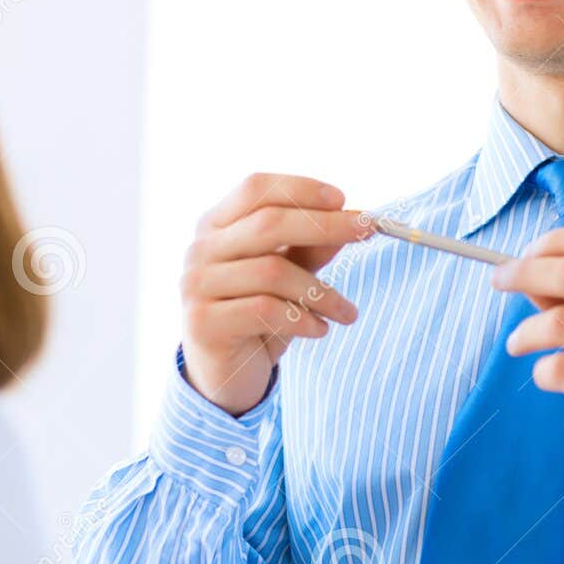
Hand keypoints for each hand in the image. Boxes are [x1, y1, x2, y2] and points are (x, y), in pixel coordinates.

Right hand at [180, 173, 374, 415]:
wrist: (221, 375)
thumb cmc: (256, 316)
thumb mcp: (288, 277)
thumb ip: (309, 248)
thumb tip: (349, 221)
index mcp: (215, 225)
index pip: (257, 189)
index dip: (301, 189)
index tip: (344, 200)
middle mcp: (200, 249)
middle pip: (267, 223)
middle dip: (325, 225)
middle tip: (367, 231)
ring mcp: (196, 285)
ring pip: (272, 271)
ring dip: (322, 291)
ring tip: (348, 312)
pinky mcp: (204, 322)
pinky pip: (265, 311)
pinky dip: (303, 319)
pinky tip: (320, 330)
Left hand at [494, 224, 563, 476]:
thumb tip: (530, 271)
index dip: (554, 243)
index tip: (526, 254)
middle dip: (523, 272)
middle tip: (498, 280)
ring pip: (558, 320)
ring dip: (524, 330)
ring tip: (518, 343)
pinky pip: (558, 368)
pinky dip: (540, 370)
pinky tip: (546, 375)